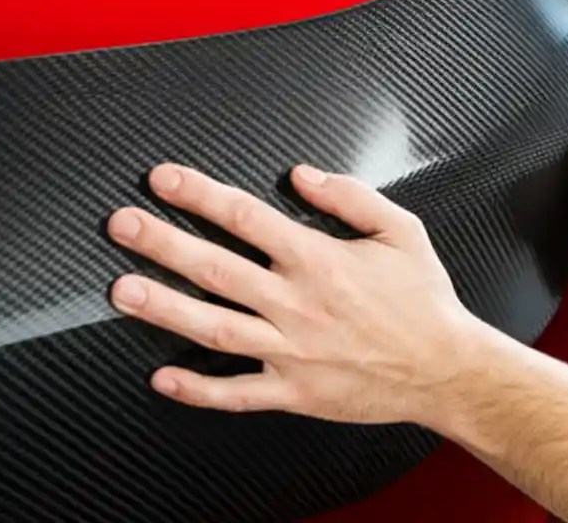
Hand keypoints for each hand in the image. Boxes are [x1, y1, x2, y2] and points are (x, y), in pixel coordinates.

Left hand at [105, 164, 491, 426]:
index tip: (164, 179)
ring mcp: (292, 351)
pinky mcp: (294, 392)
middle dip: (163, 243)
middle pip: (216, 267)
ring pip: (214, 327)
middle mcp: (297, 304)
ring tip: (123, 291)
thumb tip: (302, 174)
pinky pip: (237, 393)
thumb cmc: (423, 300)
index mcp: (319, 260)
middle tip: (121, 225)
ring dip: (164, 308)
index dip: (199, 194)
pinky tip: (161, 378)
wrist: (446, 369)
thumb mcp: (401, 231)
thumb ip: (350, 196)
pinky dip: (197, 390)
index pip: (246, 217)